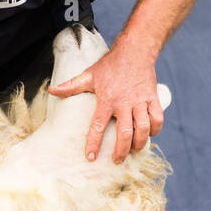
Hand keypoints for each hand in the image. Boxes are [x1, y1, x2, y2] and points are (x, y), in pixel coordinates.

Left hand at [47, 41, 164, 162]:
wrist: (135, 50)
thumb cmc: (110, 65)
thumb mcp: (89, 75)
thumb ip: (71, 86)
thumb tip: (52, 90)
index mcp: (107, 99)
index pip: (98, 126)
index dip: (94, 143)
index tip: (91, 158)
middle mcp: (125, 102)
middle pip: (125, 133)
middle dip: (121, 151)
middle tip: (116, 160)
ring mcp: (141, 101)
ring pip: (143, 128)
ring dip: (139, 143)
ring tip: (133, 150)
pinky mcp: (153, 98)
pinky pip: (158, 119)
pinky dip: (155, 130)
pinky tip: (149, 135)